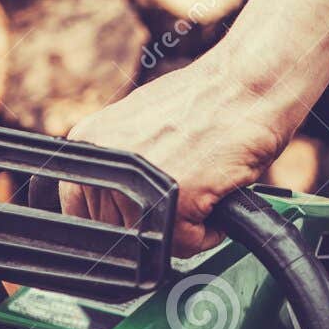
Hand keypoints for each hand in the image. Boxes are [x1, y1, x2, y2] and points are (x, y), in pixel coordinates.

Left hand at [64, 58, 285, 254]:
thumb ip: (119, 167)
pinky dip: (208, 232)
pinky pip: (187, 245)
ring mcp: (141, 182)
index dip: (113, 220)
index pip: (79, 209)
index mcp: (91, 142)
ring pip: (152, 243)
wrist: (249, 83)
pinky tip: (216, 196)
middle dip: (152, 225)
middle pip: (118, 232)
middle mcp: (108, 161)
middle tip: (183, 194)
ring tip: (201, 190)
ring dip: (180, 229)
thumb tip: (111, 209)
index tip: (135, 218)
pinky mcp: (177, 201)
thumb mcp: (138, 128)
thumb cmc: (205, 103)